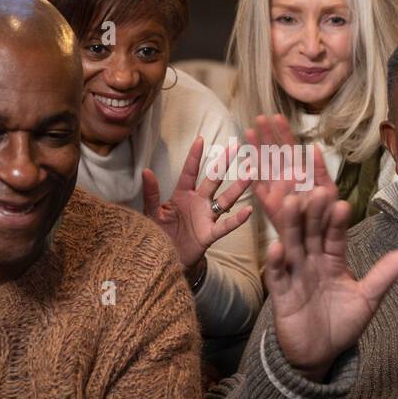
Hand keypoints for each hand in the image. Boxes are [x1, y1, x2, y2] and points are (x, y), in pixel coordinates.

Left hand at [141, 136, 253, 272]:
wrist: (164, 259)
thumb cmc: (158, 234)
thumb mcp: (152, 213)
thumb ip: (151, 193)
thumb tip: (146, 170)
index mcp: (182, 195)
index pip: (190, 172)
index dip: (195, 156)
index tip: (201, 139)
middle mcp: (198, 202)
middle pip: (213, 179)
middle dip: (224, 163)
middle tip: (236, 146)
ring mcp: (206, 217)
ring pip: (225, 199)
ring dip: (238, 187)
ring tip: (251, 172)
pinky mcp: (210, 234)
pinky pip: (225, 225)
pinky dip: (237, 219)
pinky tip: (248, 211)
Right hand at [250, 114, 397, 381]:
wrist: (319, 354)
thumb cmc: (342, 323)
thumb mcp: (367, 299)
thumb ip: (383, 277)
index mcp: (333, 259)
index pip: (335, 234)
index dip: (336, 218)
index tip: (340, 200)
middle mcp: (312, 261)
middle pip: (311, 232)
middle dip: (313, 213)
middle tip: (315, 190)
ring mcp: (295, 275)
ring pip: (292, 245)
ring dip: (291, 225)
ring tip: (291, 203)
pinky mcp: (281, 294)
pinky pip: (276, 275)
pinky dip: (274, 261)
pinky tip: (276, 246)